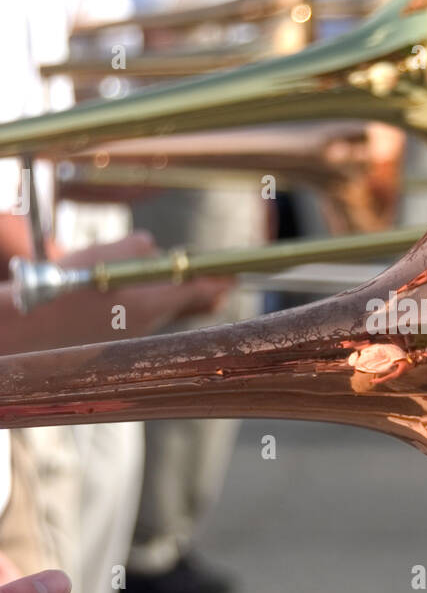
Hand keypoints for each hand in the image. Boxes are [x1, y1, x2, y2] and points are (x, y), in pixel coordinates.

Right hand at [57, 233, 230, 337]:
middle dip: (201, 294)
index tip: (233, 277)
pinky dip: (145, 308)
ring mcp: (133, 339)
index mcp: (150, 304)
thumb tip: (156, 247)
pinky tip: (131, 299)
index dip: (218, 282)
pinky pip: (142, 322)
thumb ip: (138, 248)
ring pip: (163, 314)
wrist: (27, 331)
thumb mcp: (102, 256)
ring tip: (175, 286)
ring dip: (170, 299)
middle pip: (185, 308)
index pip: (199, 292)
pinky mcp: (117, 345)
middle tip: (218, 285)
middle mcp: (148, 327)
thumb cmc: (63, 288)